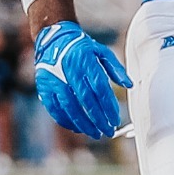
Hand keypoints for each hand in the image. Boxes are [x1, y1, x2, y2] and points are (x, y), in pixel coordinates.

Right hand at [32, 20, 130, 140]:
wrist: (54, 40)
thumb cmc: (82, 48)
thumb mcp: (101, 52)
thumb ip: (116, 69)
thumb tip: (129, 85)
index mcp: (85, 61)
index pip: (100, 88)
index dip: (108, 106)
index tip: (115, 120)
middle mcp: (68, 71)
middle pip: (86, 101)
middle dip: (98, 119)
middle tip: (108, 131)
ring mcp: (54, 80)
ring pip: (70, 107)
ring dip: (83, 124)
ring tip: (95, 133)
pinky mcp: (44, 87)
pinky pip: (55, 109)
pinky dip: (66, 121)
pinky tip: (77, 128)